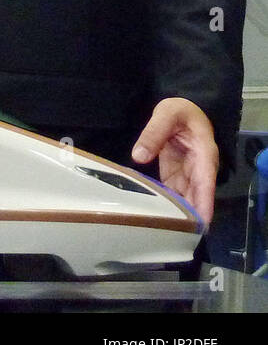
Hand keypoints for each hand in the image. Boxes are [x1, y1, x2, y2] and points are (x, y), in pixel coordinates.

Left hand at [131, 97, 217, 224]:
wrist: (182, 109)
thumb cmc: (180, 110)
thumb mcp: (167, 114)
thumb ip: (153, 133)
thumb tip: (138, 156)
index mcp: (204, 154)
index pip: (206, 183)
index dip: (204, 204)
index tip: (200, 223)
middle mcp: (199, 169)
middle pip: (196, 196)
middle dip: (190, 215)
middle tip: (176, 234)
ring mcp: (188, 173)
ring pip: (185, 198)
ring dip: (178, 213)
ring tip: (164, 230)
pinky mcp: (176, 174)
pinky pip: (173, 192)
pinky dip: (167, 203)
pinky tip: (156, 215)